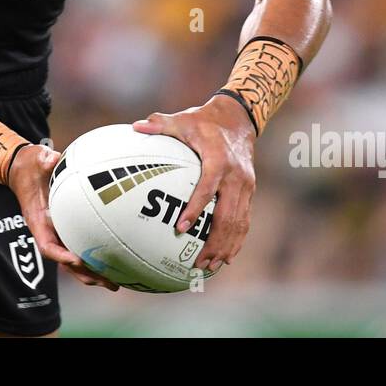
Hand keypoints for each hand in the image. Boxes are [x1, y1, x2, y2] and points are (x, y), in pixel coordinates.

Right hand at [7, 143, 120, 290]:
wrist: (23, 169)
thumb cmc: (30, 165)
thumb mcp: (35, 159)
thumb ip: (43, 160)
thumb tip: (52, 158)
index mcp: (37, 220)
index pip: (47, 245)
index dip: (61, 256)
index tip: (77, 261)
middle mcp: (47, 231)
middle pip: (65, 261)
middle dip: (85, 274)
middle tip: (108, 282)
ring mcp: (56, 233)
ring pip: (73, 260)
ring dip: (92, 273)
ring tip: (115, 283)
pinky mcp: (64, 229)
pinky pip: (79, 247)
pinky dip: (93, 258)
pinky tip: (112, 263)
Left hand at [132, 94, 255, 272]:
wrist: (239, 119)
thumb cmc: (204, 121)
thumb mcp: (183, 119)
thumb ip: (160, 124)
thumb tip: (135, 127)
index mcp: (219, 160)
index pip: (208, 188)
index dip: (195, 209)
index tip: (180, 228)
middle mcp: (236, 176)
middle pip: (228, 214)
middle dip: (215, 241)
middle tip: (198, 262)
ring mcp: (246, 186)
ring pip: (239, 222)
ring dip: (226, 246)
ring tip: (210, 266)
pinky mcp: (250, 191)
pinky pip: (245, 219)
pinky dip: (237, 239)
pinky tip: (226, 257)